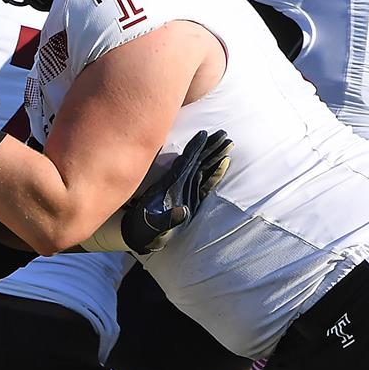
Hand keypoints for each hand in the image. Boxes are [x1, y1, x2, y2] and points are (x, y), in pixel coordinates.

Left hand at [120, 129, 231, 252]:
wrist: (140, 236)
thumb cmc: (145, 230)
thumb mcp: (154, 227)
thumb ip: (168, 220)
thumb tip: (183, 212)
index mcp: (170, 185)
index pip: (185, 162)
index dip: (194, 148)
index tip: (203, 134)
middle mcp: (179, 184)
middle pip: (197, 160)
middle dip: (210, 146)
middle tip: (224, 133)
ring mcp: (186, 190)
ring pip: (203, 168)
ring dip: (215, 155)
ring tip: (228, 142)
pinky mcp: (191, 198)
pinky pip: (206, 182)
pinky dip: (215, 173)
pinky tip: (224, 163)